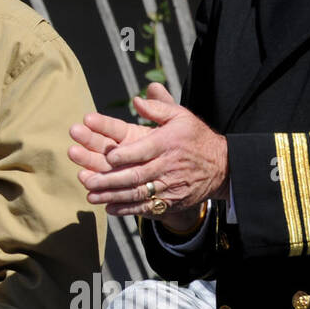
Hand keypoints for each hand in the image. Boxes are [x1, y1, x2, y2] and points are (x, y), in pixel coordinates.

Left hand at [69, 82, 228, 223]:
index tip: (108, 156)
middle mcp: (168, 166)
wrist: (223, 167)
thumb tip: (137, 99)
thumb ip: (158, 107)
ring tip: (90, 195)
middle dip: (109, 179)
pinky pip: (147, 207)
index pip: (144, 150)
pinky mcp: (171, 201)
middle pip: (136, 175)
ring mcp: (169, 186)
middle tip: (87, 180)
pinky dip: (127, 209)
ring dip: (112, 196)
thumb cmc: (195, 138)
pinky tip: (108, 208)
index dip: (125, 155)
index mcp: (168, 143)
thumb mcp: (181, 116)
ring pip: (138, 193)